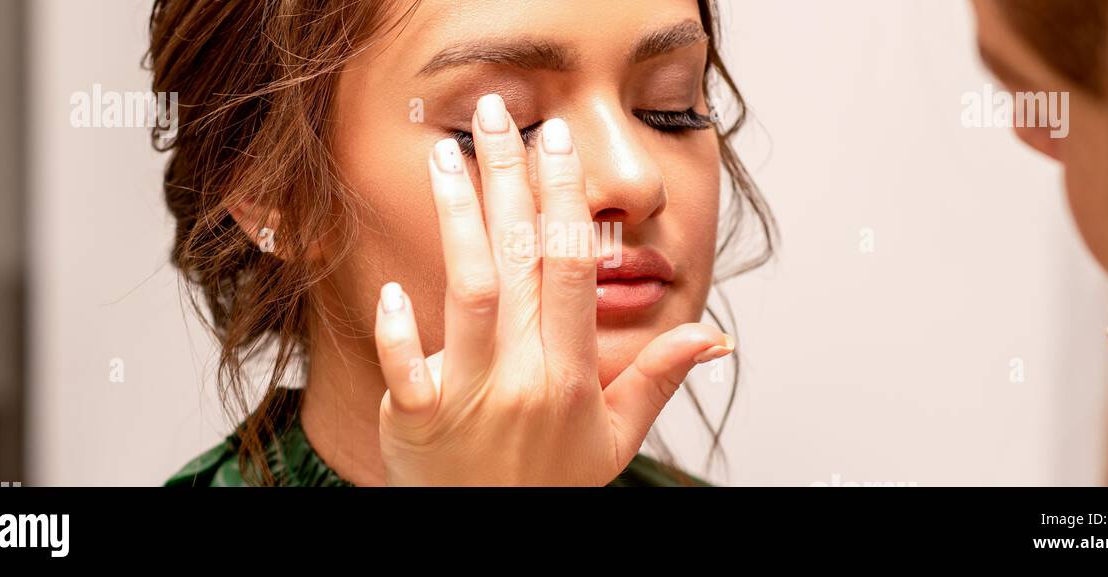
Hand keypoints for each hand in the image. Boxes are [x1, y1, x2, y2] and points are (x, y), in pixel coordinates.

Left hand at [372, 94, 733, 485]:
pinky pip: (404, 367)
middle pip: (522, 261)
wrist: (493, 542)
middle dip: (511, 181)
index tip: (557, 144)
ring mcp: (467, 396)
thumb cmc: (547, 487)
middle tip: (501, 116)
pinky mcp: (417, 419)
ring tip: (447, 158)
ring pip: (468, 293)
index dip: (567, 201)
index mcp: (571, 374)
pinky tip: (391, 287)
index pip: (574, 269)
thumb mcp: (615, 439)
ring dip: (458, 222)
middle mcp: (522, 377)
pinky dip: (396, 329)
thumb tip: (716, 337)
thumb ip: (660, 378)